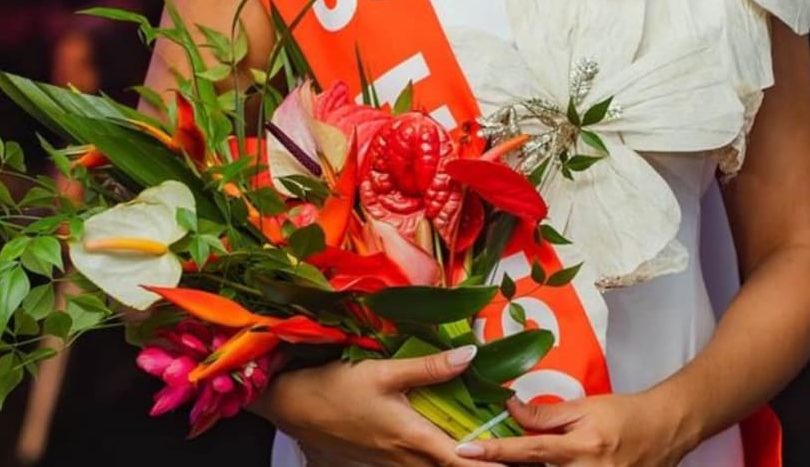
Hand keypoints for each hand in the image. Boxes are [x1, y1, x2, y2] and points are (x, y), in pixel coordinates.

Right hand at [250, 347, 504, 466]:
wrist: (292, 407)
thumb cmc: (337, 386)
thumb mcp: (384, 372)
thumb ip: (430, 367)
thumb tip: (472, 354)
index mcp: (413, 438)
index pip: (463, 461)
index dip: (491, 462)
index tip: (518, 457)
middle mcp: (404, 460)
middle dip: (478, 462)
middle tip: (507, 451)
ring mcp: (388, 465)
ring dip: (452, 461)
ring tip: (478, 449)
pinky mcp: (374, 464)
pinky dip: (430, 460)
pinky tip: (434, 446)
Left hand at [456, 392, 691, 466]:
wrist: (662, 432)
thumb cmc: (622, 415)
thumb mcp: (584, 407)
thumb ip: (547, 415)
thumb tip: (511, 409)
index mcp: (581, 448)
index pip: (529, 452)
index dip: (496, 452)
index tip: (466, 449)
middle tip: (478, 458)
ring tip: (502, 462)